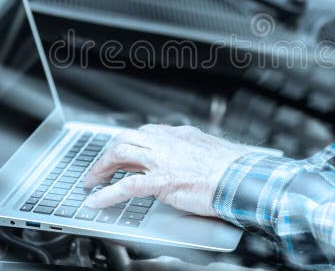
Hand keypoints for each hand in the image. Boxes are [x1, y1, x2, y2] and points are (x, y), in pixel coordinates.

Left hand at [83, 124, 253, 216]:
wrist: (243, 177)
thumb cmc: (233, 169)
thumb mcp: (208, 152)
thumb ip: (190, 153)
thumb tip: (183, 162)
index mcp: (179, 135)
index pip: (145, 134)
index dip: (128, 144)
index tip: (120, 154)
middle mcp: (168, 142)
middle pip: (126, 138)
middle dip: (107, 153)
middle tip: (98, 169)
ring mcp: (163, 160)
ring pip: (121, 153)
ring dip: (101, 168)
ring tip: (91, 182)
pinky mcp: (162, 180)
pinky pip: (127, 185)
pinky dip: (107, 194)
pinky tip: (96, 201)